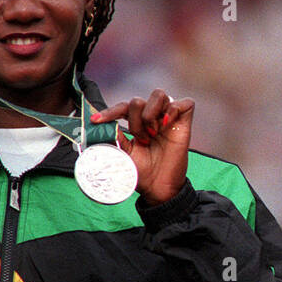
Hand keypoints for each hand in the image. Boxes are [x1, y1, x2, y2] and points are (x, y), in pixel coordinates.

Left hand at [92, 90, 194, 207]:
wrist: (157, 187)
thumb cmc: (142, 171)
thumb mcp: (122, 152)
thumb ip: (113, 136)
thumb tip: (101, 125)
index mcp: (137, 122)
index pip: (122, 108)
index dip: (109, 112)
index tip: (97, 121)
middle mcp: (152, 116)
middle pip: (138, 100)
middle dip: (135, 120)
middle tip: (141, 139)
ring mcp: (169, 118)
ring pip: (159, 94)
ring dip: (150, 113)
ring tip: (153, 133)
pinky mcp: (185, 121)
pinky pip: (184, 102)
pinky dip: (172, 110)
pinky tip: (166, 124)